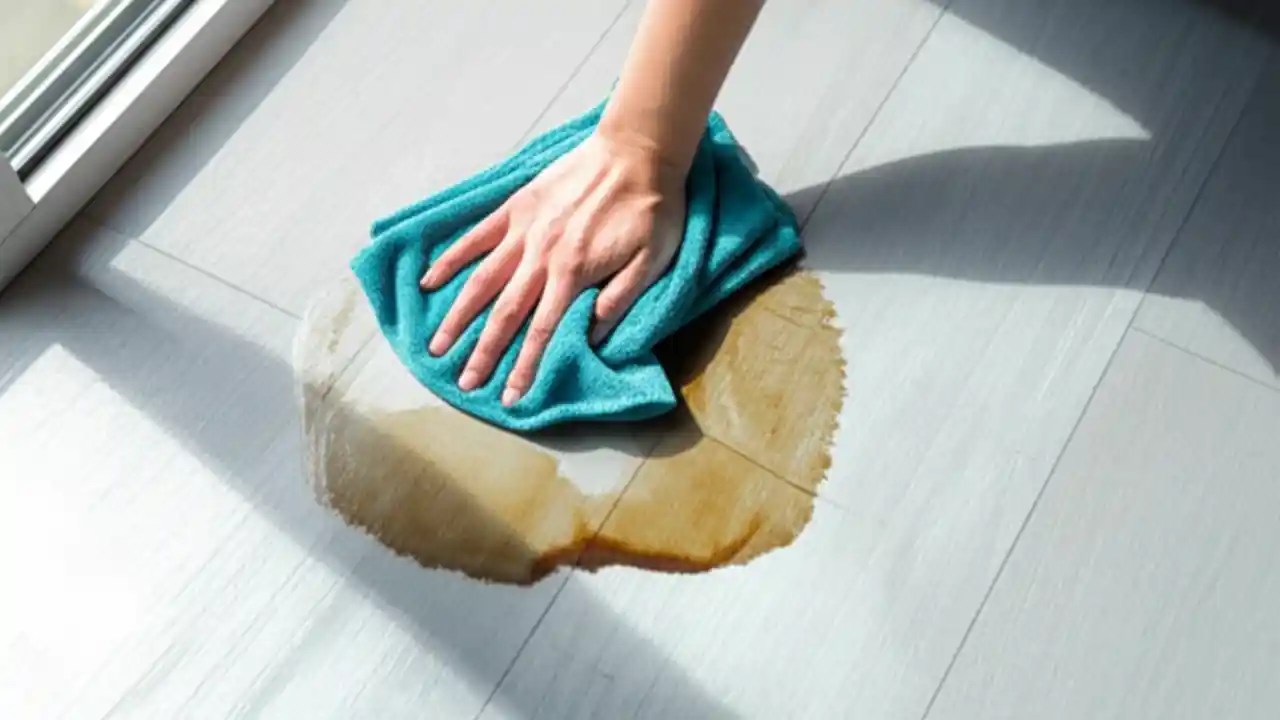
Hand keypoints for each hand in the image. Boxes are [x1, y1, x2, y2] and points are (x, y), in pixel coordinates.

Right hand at [420, 131, 685, 406]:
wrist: (638, 151)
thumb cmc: (652, 209)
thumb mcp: (652, 262)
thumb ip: (618, 301)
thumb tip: (590, 338)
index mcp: (574, 273)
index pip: (542, 332)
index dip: (524, 367)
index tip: (510, 396)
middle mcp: (541, 255)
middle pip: (505, 314)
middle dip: (483, 352)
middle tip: (464, 383)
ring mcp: (524, 229)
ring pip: (482, 280)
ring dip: (458, 316)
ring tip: (438, 345)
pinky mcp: (518, 206)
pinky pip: (476, 236)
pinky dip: (451, 258)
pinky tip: (430, 279)